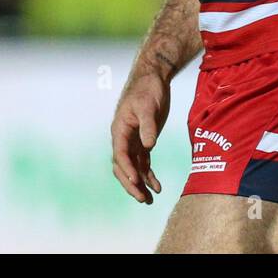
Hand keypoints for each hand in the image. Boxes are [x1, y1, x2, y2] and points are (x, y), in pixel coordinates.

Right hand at [110, 72, 169, 203]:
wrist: (153, 77)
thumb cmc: (148, 89)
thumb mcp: (148, 106)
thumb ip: (148, 126)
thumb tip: (149, 146)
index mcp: (120, 129)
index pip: (120, 154)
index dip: (127, 169)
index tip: (137, 181)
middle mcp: (123, 137)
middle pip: (122, 166)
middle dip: (131, 184)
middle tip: (143, 199)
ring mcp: (133, 140)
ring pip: (133, 167)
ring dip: (140, 184)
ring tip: (150, 200)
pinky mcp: (143, 141)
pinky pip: (143, 163)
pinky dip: (148, 175)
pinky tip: (157, 186)